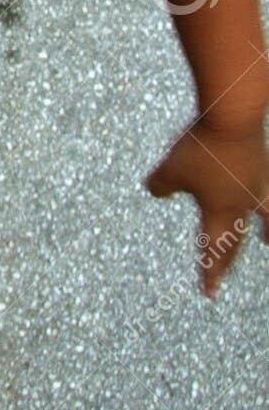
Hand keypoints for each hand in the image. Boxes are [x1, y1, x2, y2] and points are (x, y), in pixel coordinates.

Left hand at [143, 108, 268, 297]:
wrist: (233, 117)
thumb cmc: (201, 148)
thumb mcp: (171, 169)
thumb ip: (160, 185)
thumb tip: (153, 190)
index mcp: (219, 212)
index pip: (212, 249)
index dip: (209, 271)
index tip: (209, 292)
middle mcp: (241, 205)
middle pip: (234, 240)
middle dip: (225, 260)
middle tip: (220, 278)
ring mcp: (256, 185)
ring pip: (262, 217)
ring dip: (265, 232)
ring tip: (268, 242)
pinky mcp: (262, 163)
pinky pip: (267, 189)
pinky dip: (268, 200)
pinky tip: (266, 191)